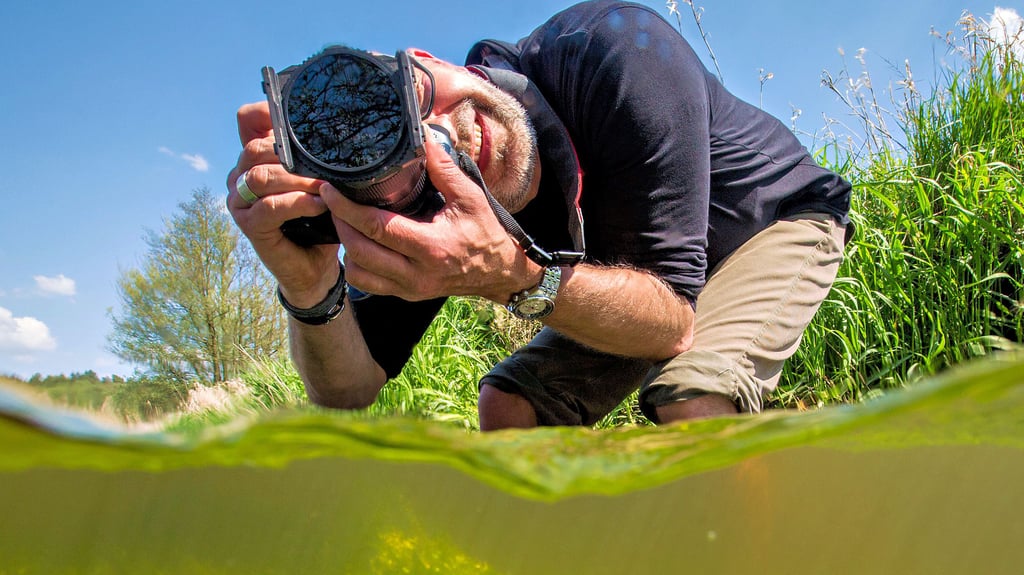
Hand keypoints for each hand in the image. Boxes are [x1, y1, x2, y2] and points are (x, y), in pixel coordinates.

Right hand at [226, 102, 340, 306]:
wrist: (314, 266)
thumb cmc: (318, 219)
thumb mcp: (318, 181)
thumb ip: (315, 157)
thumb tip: (336, 127)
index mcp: (255, 157)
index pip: (247, 120)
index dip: (265, 112)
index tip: (295, 119)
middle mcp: (240, 175)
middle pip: (255, 148)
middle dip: (292, 155)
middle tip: (326, 168)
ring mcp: (239, 201)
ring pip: (261, 177)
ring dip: (298, 180)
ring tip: (325, 188)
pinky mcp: (248, 225)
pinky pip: (269, 207)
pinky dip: (297, 202)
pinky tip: (319, 205)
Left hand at [323, 129, 540, 302]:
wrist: (499, 272)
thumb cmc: (485, 233)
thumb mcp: (470, 198)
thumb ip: (444, 169)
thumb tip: (422, 136)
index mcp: (431, 247)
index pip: (378, 228)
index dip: (348, 209)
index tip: (331, 191)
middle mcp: (417, 273)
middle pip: (360, 252)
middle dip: (340, 225)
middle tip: (332, 203)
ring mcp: (410, 289)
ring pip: (359, 274)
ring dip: (346, 248)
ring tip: (345, 223)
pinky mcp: (406, 295)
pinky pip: (369, 285)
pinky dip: (357, 265)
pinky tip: (359, 244)